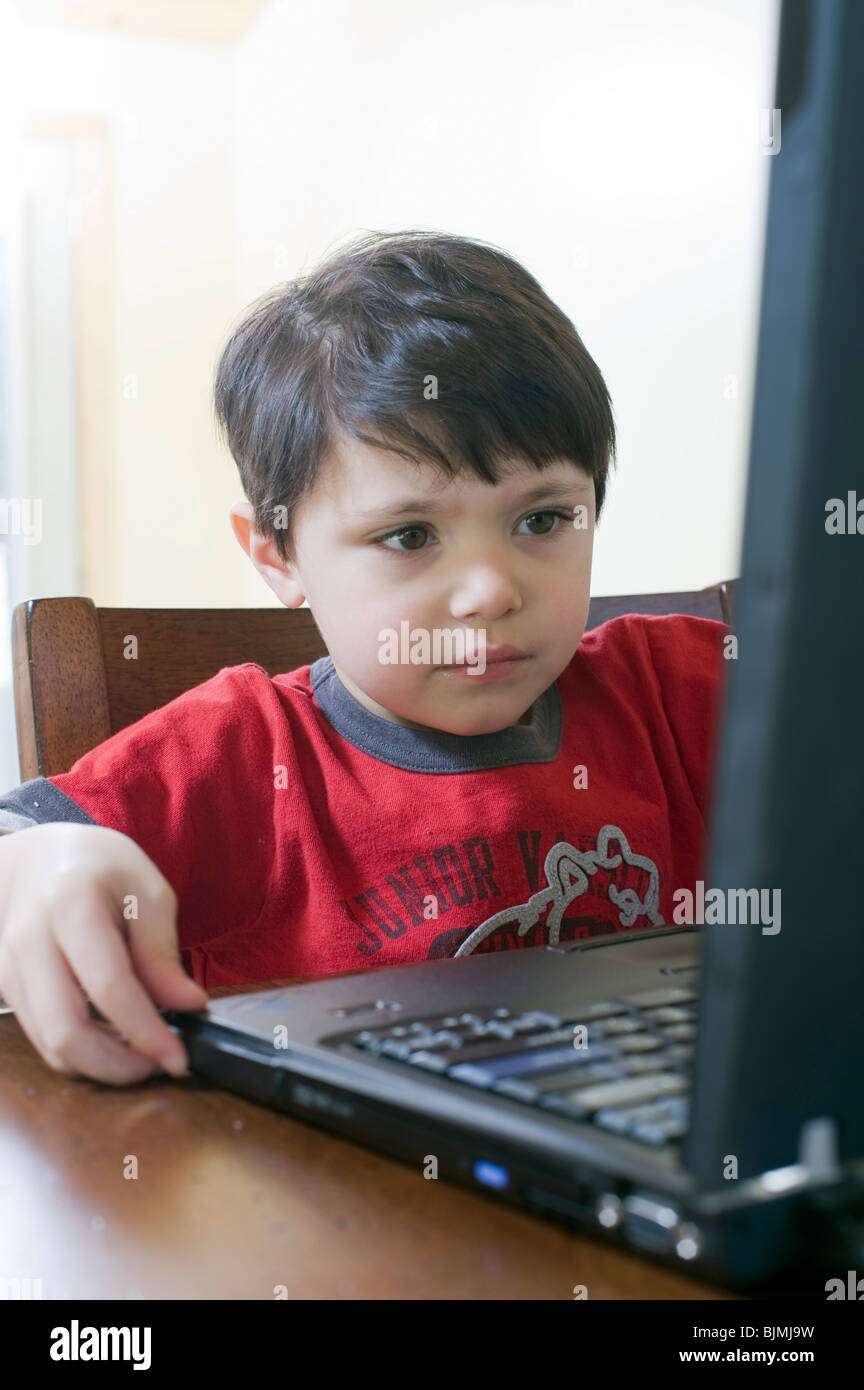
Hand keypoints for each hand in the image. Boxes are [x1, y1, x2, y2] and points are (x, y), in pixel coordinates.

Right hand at [0, 822, 207, 1084]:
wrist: (31, 860)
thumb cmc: (97, 868)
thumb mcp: (146, 890)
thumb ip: (162, 951)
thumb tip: (189, 1005)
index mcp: (72, 905)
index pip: (109, 987)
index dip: (146, 1032)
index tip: (179, 1057)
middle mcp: (30, 941)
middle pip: (67, 1031)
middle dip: (118, 1065)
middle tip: (159, 1063)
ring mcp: (8, 969)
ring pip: (50, 1044)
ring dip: (100, 1065)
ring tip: (142, 1053)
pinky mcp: (5, 990)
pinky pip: (41, 1038)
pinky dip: (80, 1052)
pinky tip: (112, 1040)